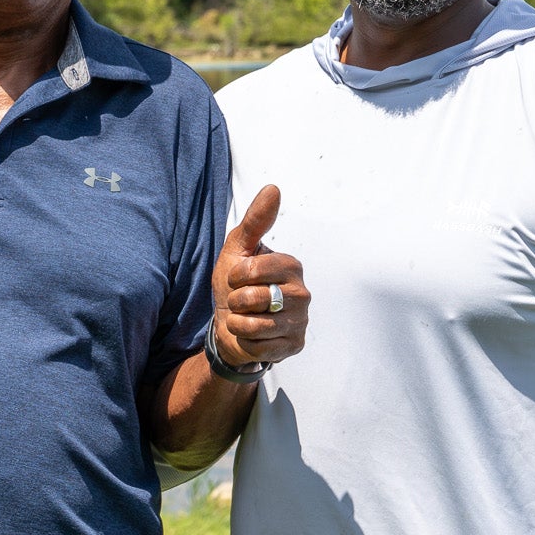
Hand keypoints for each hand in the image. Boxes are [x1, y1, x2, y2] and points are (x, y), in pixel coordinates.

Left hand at [211, 184, 309, 369]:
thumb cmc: (235, 284)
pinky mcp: (295, 345)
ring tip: (244, 318)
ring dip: (238, 323)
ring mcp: (301, 320)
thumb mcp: (237, 249)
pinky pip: (261, 347)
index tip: (236, 279)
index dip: (233, 277)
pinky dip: (247, 342)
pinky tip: (253, 336)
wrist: (231, 326)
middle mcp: (303, 293)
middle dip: (235, 301)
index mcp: (291, 265)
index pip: (252, 270)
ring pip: (256, 325)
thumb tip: (274, 187)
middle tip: (240, 301)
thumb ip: (255, 221)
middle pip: (253, 298)